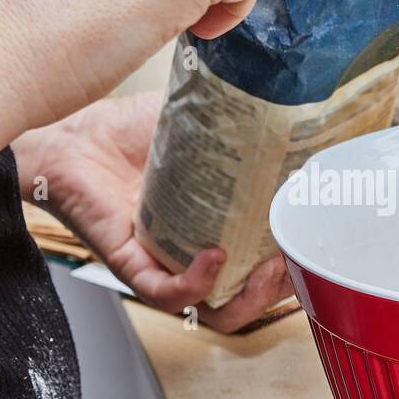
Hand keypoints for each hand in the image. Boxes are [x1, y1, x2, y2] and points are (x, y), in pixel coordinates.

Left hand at [14, 93, 295, 332]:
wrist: (75, 129)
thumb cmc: (132, 129)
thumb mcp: (206, 118)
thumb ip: (250, 113)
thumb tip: (301, 88)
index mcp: (224, 224)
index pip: (272, 259)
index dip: (302, 258)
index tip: (323, 231)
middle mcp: (198, 253)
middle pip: (254, 295)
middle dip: (285, 286)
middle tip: (301, 254)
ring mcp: (167, 263)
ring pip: (217, 309)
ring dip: (250, 296)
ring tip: (268, 266)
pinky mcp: (131, 264)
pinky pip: (167, 292)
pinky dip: (195, 282)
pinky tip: (214, 256)